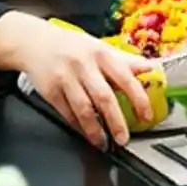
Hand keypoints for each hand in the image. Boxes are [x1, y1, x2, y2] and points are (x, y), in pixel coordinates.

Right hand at [0, 12, 154, 147]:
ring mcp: (66, 78)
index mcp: (102, 54)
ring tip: (103, 142)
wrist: (35, 42)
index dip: (138, 99)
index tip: (146, 116)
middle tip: (124, 138)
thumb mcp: (101, 48)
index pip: (125, 78)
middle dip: (116, 121)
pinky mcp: (50, 91)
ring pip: (83, 109)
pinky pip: (66, 113)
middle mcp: (84, 66)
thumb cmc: (73, 47)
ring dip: (95, 130)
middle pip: (104, 97)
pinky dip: (77, 126)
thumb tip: (151, 69)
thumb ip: (126, 61)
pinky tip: (86, 133)